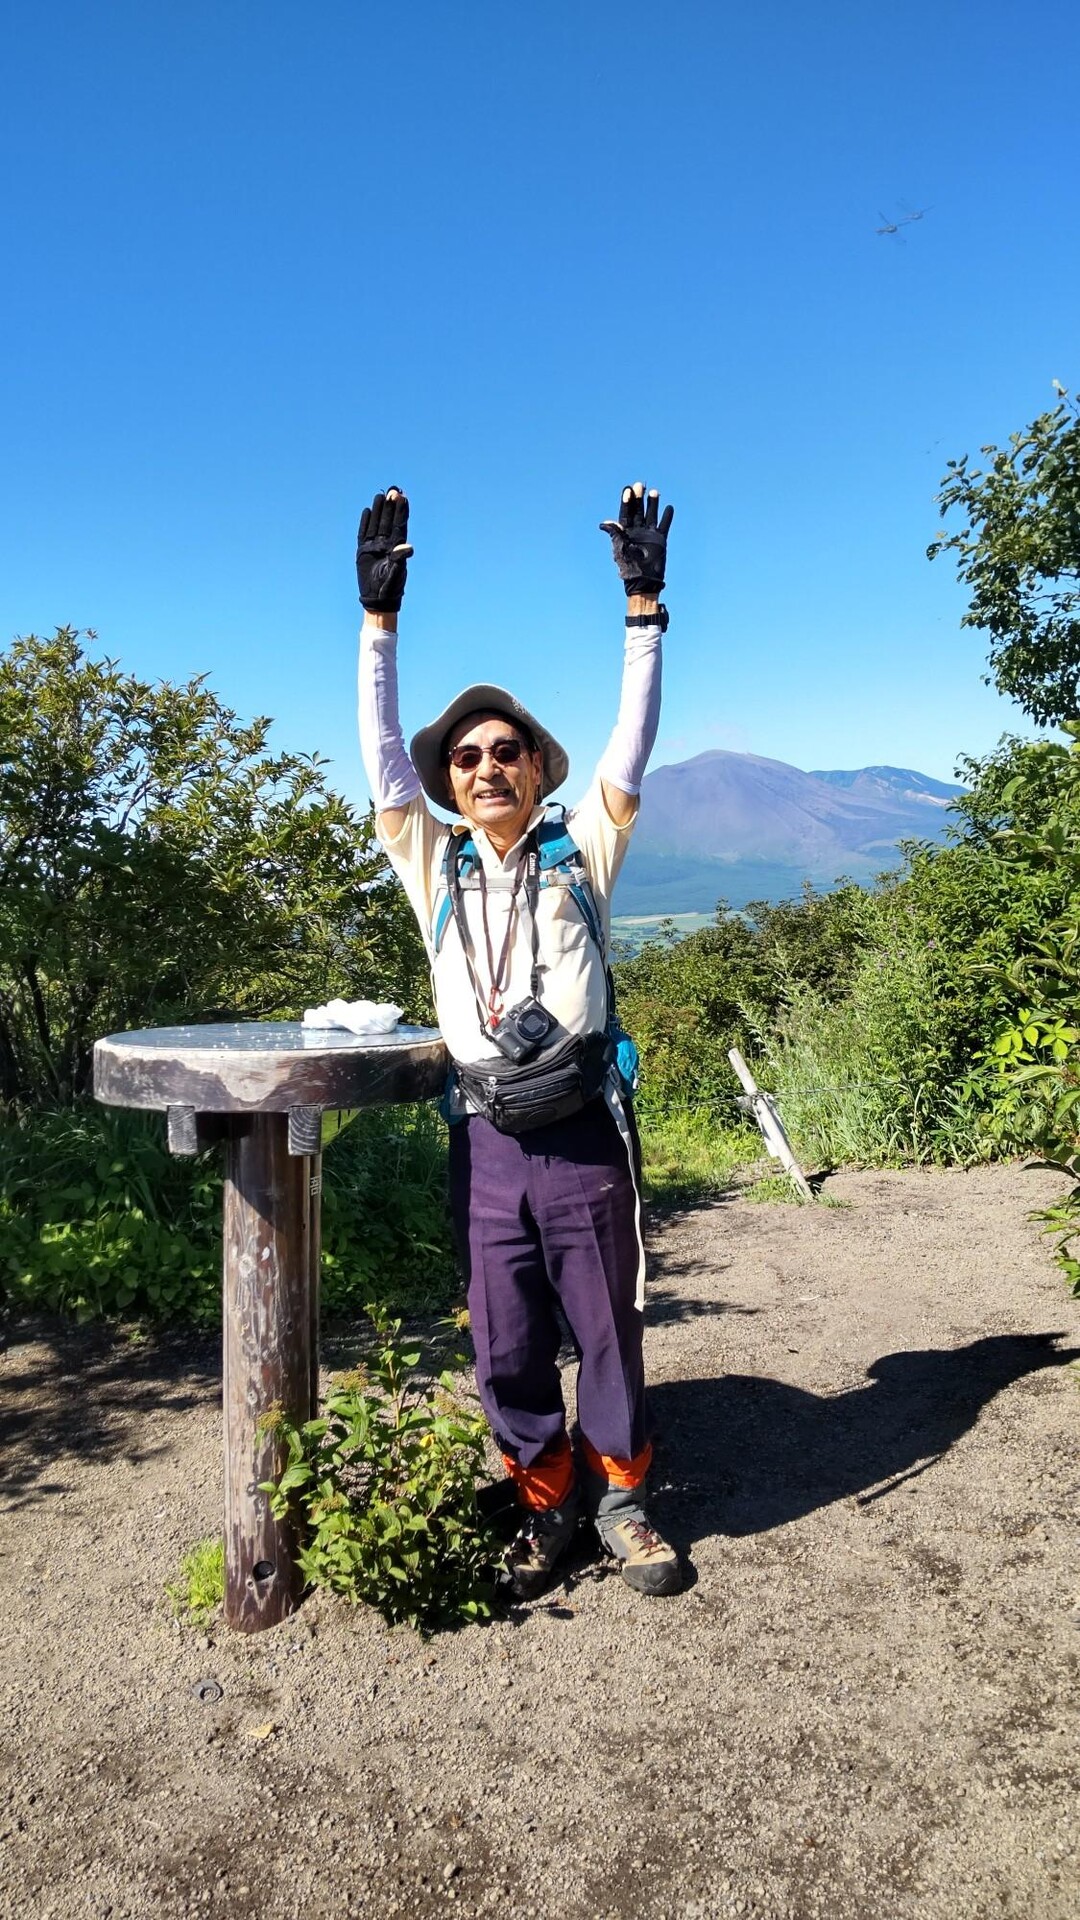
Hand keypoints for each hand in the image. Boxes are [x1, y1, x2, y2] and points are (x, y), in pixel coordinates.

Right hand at [356, 487, 412, 612]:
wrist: (377, 599)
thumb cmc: (390, 588)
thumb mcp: (396, 573)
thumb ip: (400, 559)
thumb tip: (408, 546)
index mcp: (397, 548)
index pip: (399, 525)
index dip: (401, 511)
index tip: (403, 497)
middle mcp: (386, 544)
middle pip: (388, 521)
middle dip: (391, 506)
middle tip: (393, 491)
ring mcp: (374, 546)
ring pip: (376, 524)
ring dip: (379, 510)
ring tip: (381, 495)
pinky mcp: (363, 551)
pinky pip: (363, 533)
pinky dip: (365, 522)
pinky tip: (367, 510)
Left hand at [599, 481, 673, 597]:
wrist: (644, 581)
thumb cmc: (629, 568)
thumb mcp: (620, 549)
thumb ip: (615, 534)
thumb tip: (604, 523)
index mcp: (625, 532)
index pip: (625, 513)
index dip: (626, 501)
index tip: (628, 489)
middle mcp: (637, 531)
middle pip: (638, 510)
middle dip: (639, 498)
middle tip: (640, 485)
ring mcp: (649, 534)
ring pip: (651, 514)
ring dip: (652, 504)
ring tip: (654, 492)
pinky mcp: (660, 539)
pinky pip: (664, 525)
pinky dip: (666, 517)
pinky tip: (668, 507)